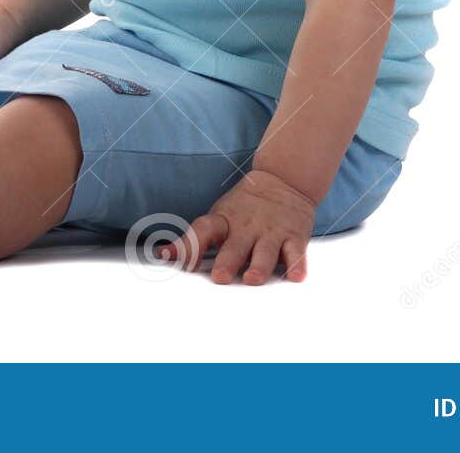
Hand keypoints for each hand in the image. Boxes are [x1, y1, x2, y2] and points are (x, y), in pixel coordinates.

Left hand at [157, 169, 316, 284]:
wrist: (284, 180)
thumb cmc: (243, 208)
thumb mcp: (218, 217)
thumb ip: (194, 239)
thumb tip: (162, 254)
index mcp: (225, 221)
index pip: (204, 230)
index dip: (191, 246)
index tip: (182, 263)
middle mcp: (247, 227)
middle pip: (235, 246)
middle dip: (227, 261)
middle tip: (220, 277)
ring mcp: (272, 232)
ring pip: (266, 252)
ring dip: (259, 266)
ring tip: (253, 279)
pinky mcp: (295, 237)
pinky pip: (296, 253)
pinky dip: (296, 264)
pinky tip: (295, 275)